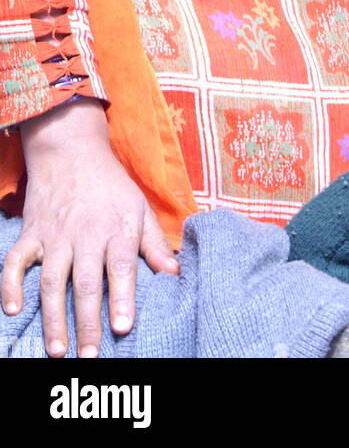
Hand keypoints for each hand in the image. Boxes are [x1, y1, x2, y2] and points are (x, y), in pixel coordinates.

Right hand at [1, 98, 179, 356]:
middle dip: (87, 321)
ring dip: (53, 316)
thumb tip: (174, 274)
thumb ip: (154, 244)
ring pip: (52, 280)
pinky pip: (15, 262)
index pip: (120, 266)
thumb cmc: (110, 185)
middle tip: (90, 355)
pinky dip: (11, 285)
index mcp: (116, 228)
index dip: (122, 297)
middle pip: (85, 282)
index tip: (123, 327)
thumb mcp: (139, 208)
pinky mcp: (31, 234)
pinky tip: (13, 310)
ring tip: (59, 349)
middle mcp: (84, 234)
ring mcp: (54, 235)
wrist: (70, 151)